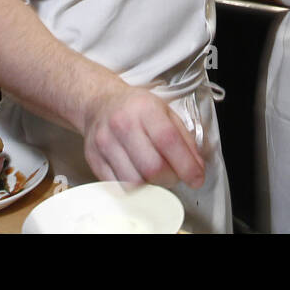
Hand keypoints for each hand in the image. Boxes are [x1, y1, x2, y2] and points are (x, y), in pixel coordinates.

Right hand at [81, 85, 205, 188]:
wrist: (99, 102)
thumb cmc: (136, 108)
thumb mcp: (165, 112)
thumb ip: (184, 139)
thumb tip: (196, 168)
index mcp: (145, 109)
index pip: (169, 141)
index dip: (187, 166)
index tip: (197, 179)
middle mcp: (122, 124)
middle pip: (152, 167)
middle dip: (170, 179)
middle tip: (174, 176)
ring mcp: (104, 142)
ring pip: (134, 182)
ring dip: (151, 186)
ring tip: (155, 175)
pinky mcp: (93, 158)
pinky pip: (116, 186)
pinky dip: (133, 188)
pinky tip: (138, 175)